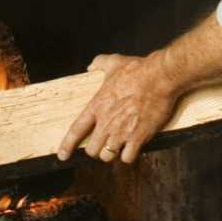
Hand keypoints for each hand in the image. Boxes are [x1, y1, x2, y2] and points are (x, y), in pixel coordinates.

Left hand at [56, 53, 177, 165]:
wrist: (159, 77)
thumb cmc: (137, 70)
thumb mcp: (113, 62)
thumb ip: (99, 63)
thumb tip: (91, 66)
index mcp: (97, 106)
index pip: (76, 130)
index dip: (67, 145)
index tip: (62, 155)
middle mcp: (106, 123)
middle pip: (92, 150)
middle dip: (96, 150)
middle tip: (104, 144)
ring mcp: (122, 132)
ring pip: (108, 156)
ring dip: (112, 153)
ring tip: (118, 147)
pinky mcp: (138, 138)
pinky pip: (127, 158)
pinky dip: (129, 156)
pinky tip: (132, 148)